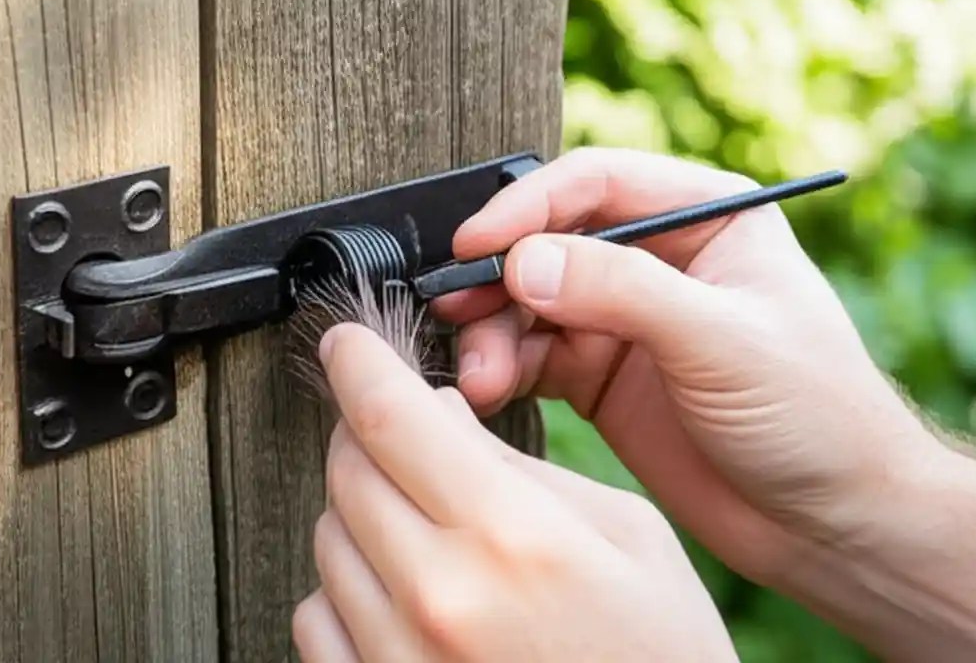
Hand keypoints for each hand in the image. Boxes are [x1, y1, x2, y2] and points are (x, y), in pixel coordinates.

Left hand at [293, 323, 736, 661]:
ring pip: (327, 538)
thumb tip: (436, 413)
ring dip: (363, 512)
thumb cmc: (660, 655)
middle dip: (367, 433)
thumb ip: (520, 466)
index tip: (349, 344)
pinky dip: (347, 588)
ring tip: (430, 530)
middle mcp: (440, 598)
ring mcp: (398, 659)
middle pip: (347, 471)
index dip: (358, 363)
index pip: (390, 416)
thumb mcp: (626, 534)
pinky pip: (316, 617)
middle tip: (407, 434)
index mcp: (513, 536)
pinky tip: (405, 592)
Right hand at [434, 148, 935, 585]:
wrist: (833, 524)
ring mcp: (625, 320)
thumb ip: (622, 292)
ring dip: (493, 333)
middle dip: (498, 277)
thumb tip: (522, 260)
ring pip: (529, 303)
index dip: (528, 206)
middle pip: (549, 241)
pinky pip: (530, 357)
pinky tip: (488, 392)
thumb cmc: (816, 415)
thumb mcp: (723, 340)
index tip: (476, 245)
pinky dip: (501, 370)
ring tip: (480, 377)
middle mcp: (657, 259)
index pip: (597, 183)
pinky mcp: (600, 377)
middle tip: (454, 311)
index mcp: (706, 218)